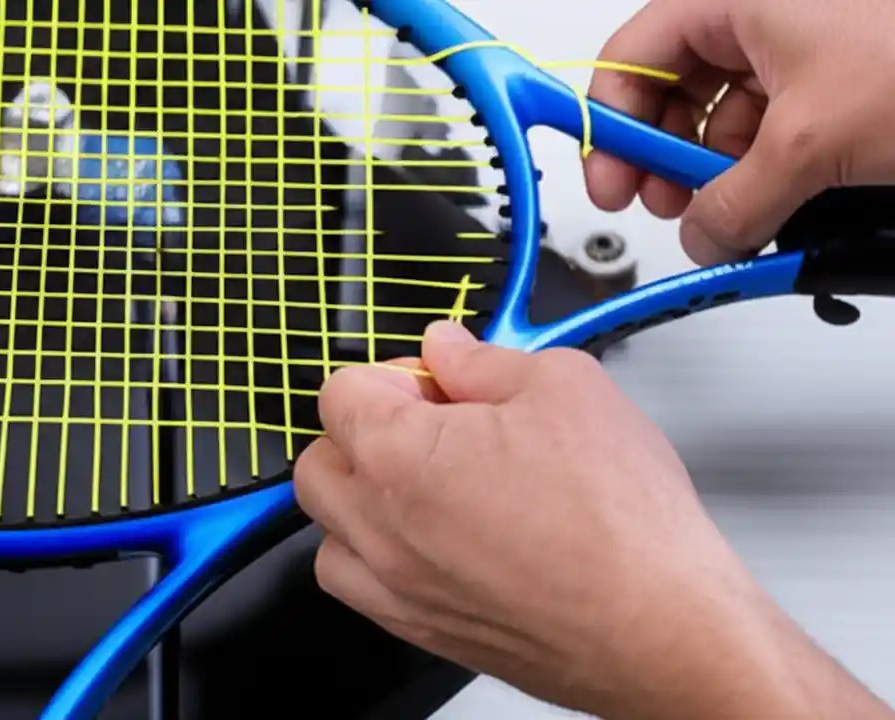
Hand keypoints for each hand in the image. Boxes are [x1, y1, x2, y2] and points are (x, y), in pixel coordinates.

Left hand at [294, 320, 891, 718]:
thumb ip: (485, 359)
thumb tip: (446, 348)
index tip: (439, 385)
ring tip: (431, 488)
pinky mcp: (421, 631)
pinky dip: (376, 557)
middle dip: (366, 432)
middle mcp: (379, 526)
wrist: (661, 628)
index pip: (340, 391)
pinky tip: (434, 541)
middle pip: (321, 459)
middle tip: (437, 429)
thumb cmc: (621, 523)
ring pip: (330, 529)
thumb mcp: (566, 387)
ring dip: (363, 497)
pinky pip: (359, 587)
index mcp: (397, 455)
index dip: (394, 375)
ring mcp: (394, 586)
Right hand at [584, 0, 894, 265]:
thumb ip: (734, 202)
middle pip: (674, 90)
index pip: (634, 54)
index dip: (610, 119)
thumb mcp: (811, 142)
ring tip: (720, 217)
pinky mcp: (831, 89)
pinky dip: (758, 177)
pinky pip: (768, 135)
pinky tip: (762, 210)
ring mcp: (799, 53)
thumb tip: (702, 238)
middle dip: (662, 155)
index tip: (607, 174)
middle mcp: (762, 19)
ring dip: (711, 175)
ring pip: (722, 118)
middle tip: (657, 202)